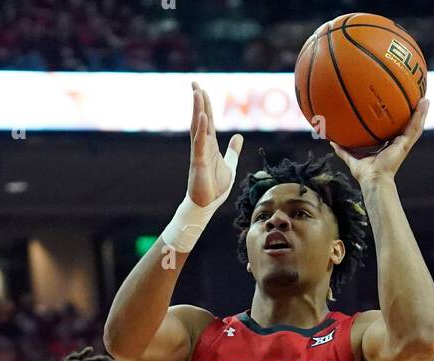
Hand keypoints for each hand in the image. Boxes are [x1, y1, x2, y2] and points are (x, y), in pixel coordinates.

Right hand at [187, 82, 242, 207]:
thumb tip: (239, 137)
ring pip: (198, 127)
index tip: (201, 89)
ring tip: (197, 93)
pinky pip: (199, 143)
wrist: (207, 205)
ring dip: (198, 110)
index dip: (205, 104)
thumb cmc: (215, 186)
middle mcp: (202, 145)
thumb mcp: (229, 165)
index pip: (207, 120)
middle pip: (200, 118)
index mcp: (210, 145)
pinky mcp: (199, 162)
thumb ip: (233, 151)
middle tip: (194, 83)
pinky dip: (200, 130)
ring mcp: (199, 153)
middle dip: (198, 101)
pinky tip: (201, 116)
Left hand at [330, 98, 427, 184]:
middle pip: (407, 127)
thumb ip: (343, 150)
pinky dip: (420, 115)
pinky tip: (424, 102)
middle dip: (412, 115)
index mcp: (389, 147)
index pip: (394, 131)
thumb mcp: (352, 159)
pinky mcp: (406, 144)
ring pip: (415, 126)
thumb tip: (331, 142)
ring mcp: (404, 144)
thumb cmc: (365, 175)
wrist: (374, 181)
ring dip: (421, 112)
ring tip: (425, 98)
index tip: (398, 110)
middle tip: (416, 101)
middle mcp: (398, 145)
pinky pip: (415, 127)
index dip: (397, 121)